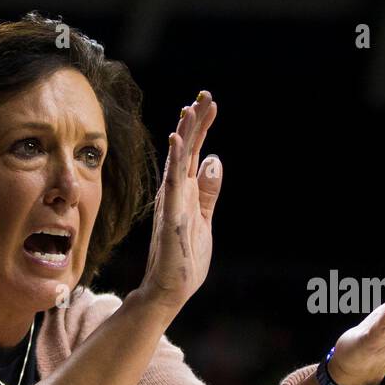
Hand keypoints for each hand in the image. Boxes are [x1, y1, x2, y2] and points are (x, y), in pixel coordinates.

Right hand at [137, 89, 220, 310]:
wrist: (169, 290)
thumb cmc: (184, 260)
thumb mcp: (205, 220)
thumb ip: (208, 192)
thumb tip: (214, 160)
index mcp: (185, 194)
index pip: (193, 154)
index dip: (201, 128)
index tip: (208, 104)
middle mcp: (175, 193)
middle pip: (187, 151)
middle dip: (196, 122)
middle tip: (204, 95)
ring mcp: (172, 203)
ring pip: (179, 161)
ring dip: (185, 134)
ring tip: (191, 108)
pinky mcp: (172, 215)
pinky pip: (173, 183)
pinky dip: (176, 160)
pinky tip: (179, 140)